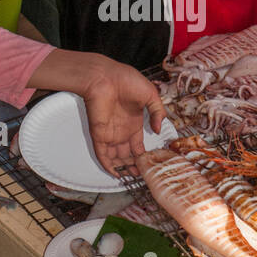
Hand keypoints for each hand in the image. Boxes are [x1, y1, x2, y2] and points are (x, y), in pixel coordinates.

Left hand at [28, 51, 165, 176]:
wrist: (105, 77)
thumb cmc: (126, 80)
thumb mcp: (150, 94)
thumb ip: (157, 111)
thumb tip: (158, 128)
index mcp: (134, 123)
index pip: (138, 146)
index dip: (143, 157)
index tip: (150, 166)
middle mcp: (121, 131)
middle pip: (127, 155)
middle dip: (133, 167)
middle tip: (141, 177)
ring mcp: (110, 134)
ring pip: (115, 158)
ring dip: (122, 169)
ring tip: (131, 180)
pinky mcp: (99, 134)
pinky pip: (102, 154)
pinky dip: (107, 165)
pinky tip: (115, 174)